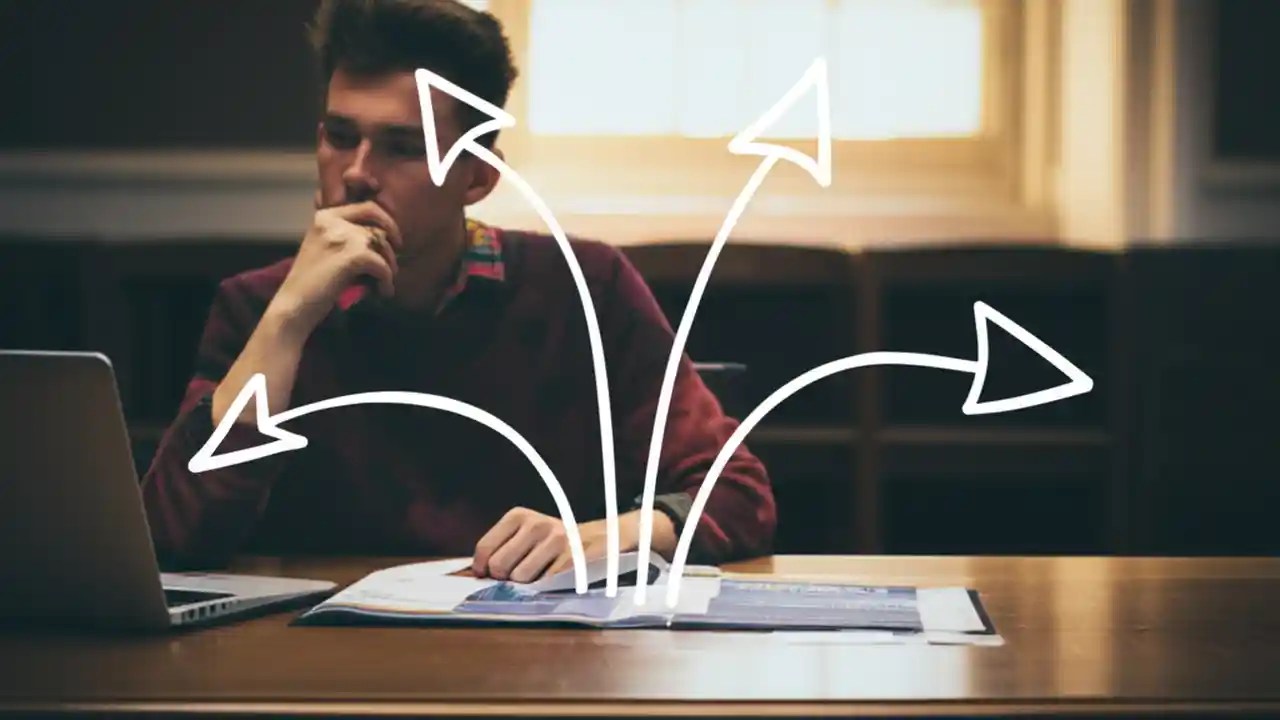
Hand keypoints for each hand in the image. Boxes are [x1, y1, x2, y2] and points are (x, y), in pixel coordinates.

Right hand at [267, 201, 403, 333]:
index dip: (386, 221)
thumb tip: (382, 237)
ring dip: (390, 265)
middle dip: (391, 240)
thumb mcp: (325, 248)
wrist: (293, 306)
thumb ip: (346, 236)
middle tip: (397, 257)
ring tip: (385, 282)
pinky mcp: (351, 256)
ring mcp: (341, 236)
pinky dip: (386, 281)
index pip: (367, 207)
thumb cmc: (311, 283)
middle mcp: (332, 221)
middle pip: (378, 224)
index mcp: (324, 216)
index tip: (392, 238)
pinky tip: (382, 292)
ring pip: (382, 244)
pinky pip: (382, 265)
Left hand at [472, 507, 626, 583]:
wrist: (598, 539)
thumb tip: (475, 574)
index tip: (488, 575)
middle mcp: (536, 524)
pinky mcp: (572, 558)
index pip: (485, 549)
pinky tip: (555, 577)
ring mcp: (556, 541)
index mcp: (519, 516)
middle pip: (499, 566)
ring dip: (527, 584)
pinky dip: (546, 587)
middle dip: (505, 578)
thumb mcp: (525, 536)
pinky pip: (544, 584)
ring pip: (520, 578)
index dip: (482, 569)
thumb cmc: (552, 543)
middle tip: (519, 574)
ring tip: (540, 573)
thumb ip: (499, 550)